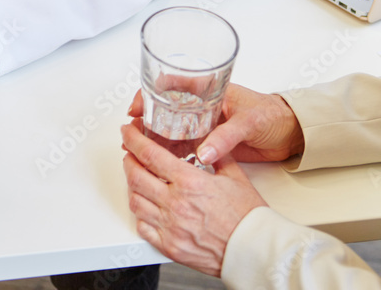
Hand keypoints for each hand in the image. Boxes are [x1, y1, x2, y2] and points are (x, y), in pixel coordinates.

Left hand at [122, 119, 265, 276]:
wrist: (252, 249)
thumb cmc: (247, 215)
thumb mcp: (234, 174)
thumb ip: (217, 153)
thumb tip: (206, 143)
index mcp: (190, 182)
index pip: (150, 155)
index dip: (133, 140)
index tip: (129, 132)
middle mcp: (175, 204)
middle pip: (136, 177)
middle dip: (128, 160)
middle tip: (129, 152)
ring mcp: (170, 227)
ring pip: (135, 202)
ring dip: (131, 185)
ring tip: (137, 177)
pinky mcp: (170, 246)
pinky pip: (143, 228)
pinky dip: (139, 214)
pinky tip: (146, 206)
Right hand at [128, 82, 304, 165]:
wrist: (291, 133)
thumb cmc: (272, 114)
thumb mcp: (248, 121)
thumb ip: (226, 137)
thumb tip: (204, 153)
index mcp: (209, 90)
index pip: (172, 84)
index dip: (149, 93)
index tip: (135, 108)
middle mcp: (203, 107)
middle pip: (166, 109)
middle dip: (146, 120)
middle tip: (131, 135)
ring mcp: (206, 126)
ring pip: (173, 130)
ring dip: (157, 139)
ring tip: (141, 151)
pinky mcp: (211, 143)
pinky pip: (186, 148)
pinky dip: (173, 154)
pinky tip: (164, 163)